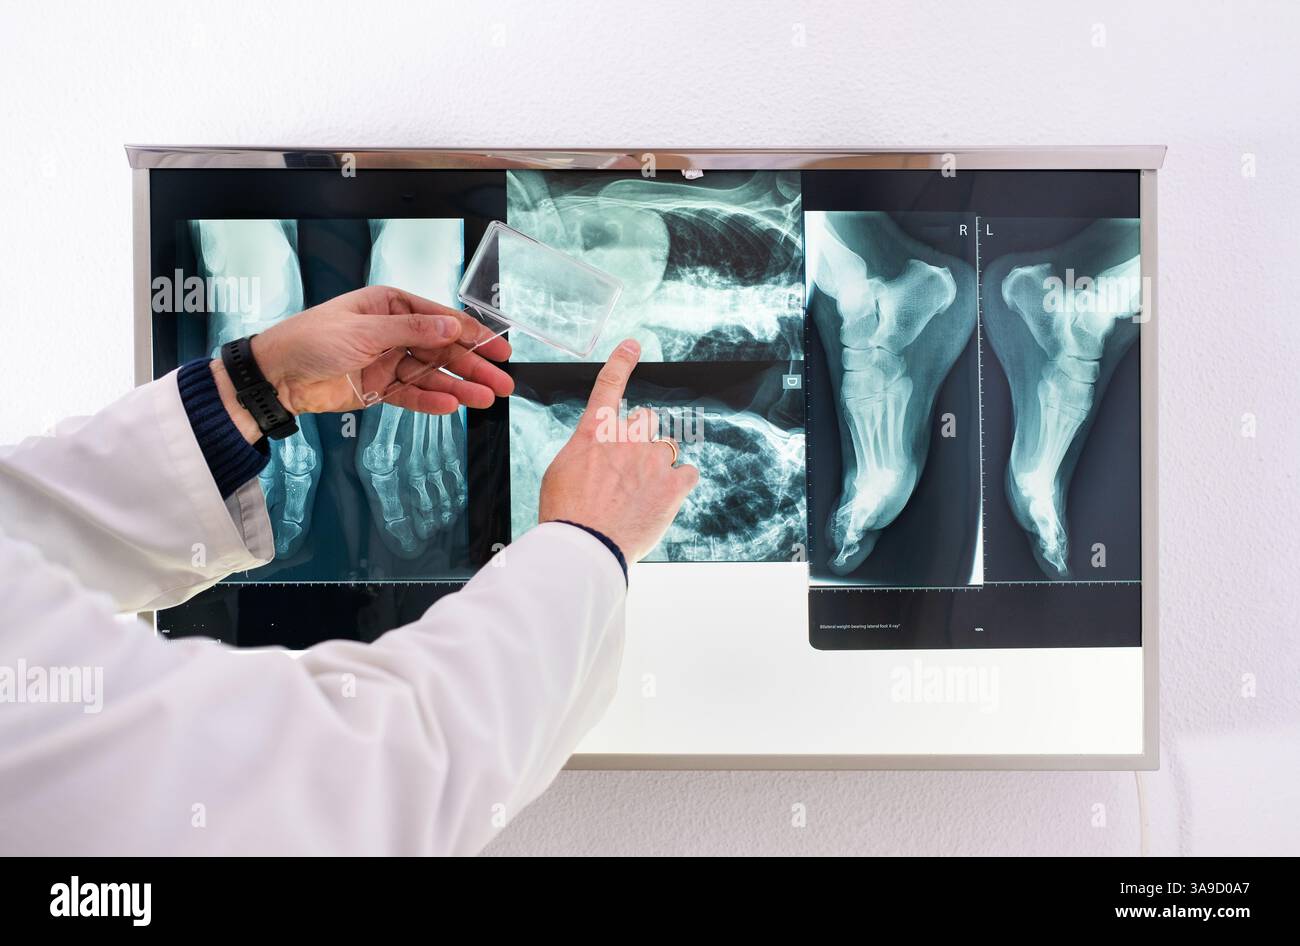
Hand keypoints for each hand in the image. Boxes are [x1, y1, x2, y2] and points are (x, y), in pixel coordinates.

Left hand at [211, 286, 513, 441]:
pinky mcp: (381, 388)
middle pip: (444, 350)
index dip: (474, 334)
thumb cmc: (309, 340)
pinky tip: (453, 406)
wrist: (276, 376)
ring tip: (485, 399)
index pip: (442, 320)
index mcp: (391, 306)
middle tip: (502, 382)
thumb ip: (412, 331)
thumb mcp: (364, 330)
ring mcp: (389, 361)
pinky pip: (414, 395)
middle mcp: (394, 332)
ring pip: (433, 375)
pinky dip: (433, 401)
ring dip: (459, 387)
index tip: (499, 349)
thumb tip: (451, 325)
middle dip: (474, 366)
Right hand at [538, 339, 699, 563]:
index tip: (633, 345)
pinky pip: (689, 472)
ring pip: (668, 445)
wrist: (586, 544)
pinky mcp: (673, 484)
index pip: (609, 385)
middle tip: (629, 469)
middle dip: (642, 438)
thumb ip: (584, 451)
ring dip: (660, 462)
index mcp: (594, 433)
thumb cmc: (566, 514)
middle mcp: (626, 437)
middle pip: (647, 419)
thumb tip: (595, 451)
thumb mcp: (560, 472)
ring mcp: (652, 459)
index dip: (622, 361)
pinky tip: (664, 499)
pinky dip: (680, 483)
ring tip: (643, 492)